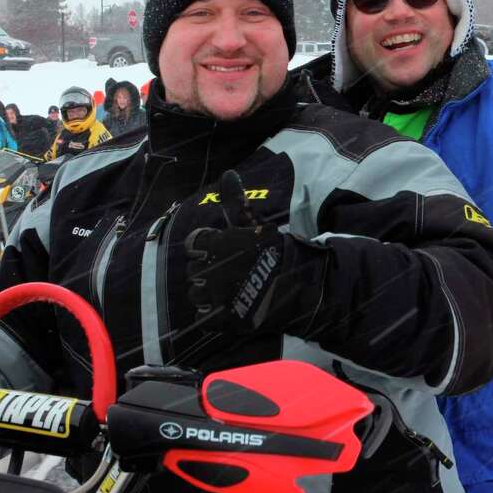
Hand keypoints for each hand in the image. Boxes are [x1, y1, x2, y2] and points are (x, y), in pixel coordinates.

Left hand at [184, 171, 324, 334]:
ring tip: (230, 291)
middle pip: (193, 270)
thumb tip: (228, 173)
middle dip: (208, 270)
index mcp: (216, 244)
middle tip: (230, 272)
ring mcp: (215, 297)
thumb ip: (236, 201)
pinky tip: (230, 308)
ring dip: (209, 293)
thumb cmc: (274, 251)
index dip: (207, 248)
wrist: (298, 285)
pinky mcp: (221, 320)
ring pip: (196, 295)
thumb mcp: (253, 224)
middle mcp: (211, 269)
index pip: (193, 245)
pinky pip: (203, 318)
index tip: (223, 252)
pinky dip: (214, 315)